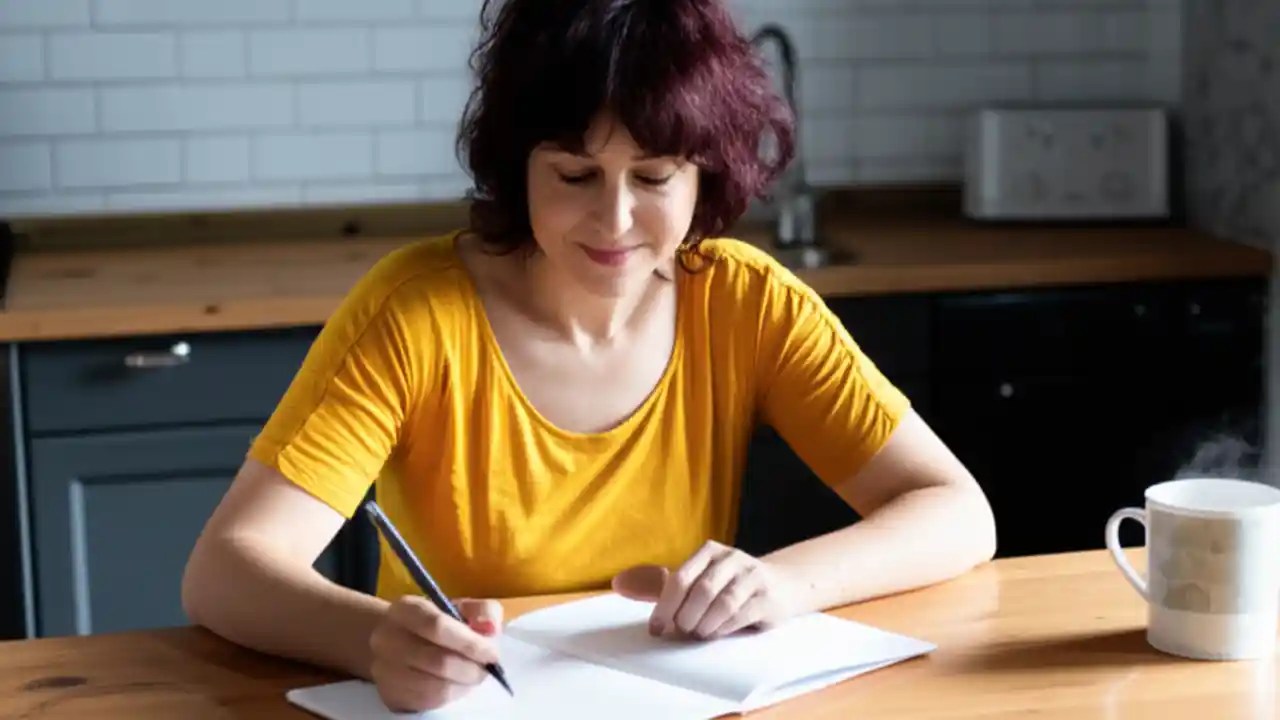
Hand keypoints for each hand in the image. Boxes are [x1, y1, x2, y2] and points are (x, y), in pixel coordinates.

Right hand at [368, 596, 501, 711]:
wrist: (398, 641)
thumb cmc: (437, 623)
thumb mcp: (461, 607)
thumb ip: (483, 612)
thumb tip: (490, 629)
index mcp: (406, 609)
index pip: (437, 626)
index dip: (469, 643)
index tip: (491, 653)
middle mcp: (387, 638)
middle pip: (438, 661)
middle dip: (471, 668)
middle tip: (486, 669)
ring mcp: (383, 669)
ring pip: (434, 687)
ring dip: (463, 685)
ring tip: (473, 676)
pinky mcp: (389, 695)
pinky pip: (427, 702)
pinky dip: (449, 695)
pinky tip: (456, 685)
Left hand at [612, 540, 802, 639]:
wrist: (782, 585)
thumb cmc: (729, 585)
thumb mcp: (698, 579)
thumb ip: (662, 585)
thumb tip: (619, 584)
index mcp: (709, 552)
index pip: (681, 578)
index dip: (665, 606)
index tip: (656, 629)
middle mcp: (732, 559)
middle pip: (701, 591)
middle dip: (686, 617)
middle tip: (683, 631)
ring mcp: (752, 577)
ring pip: (722, 603)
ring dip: (705, 625)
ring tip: (699, 632)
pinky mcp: (767, 598)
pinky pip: (741, 615)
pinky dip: (724, 628)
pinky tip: (717, 632)